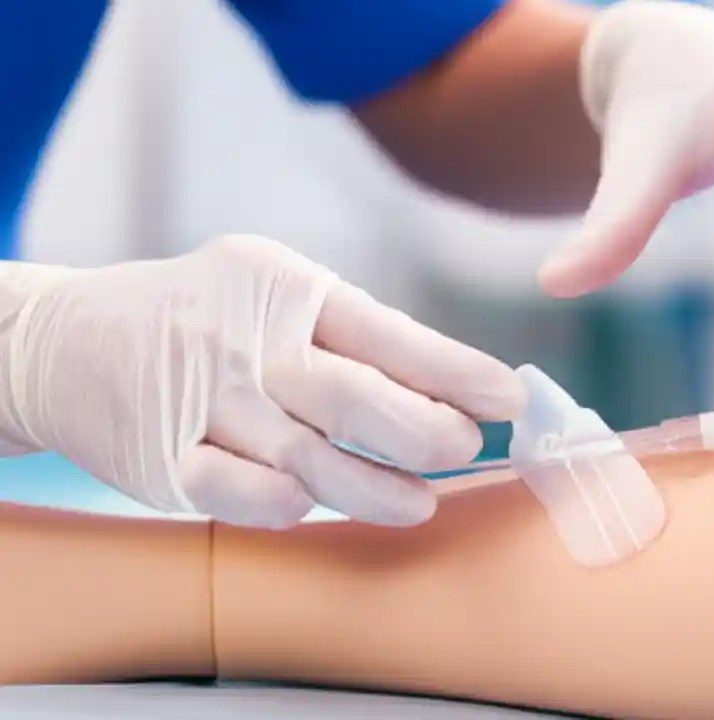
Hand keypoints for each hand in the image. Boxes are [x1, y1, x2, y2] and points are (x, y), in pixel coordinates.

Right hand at [0, 235, 524, 527]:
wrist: (68, 340)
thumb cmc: (207, 316)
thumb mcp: (277, 292)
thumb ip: (355, 334)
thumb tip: (457, 387)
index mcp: (285, 291)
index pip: (386, 333)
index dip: (455, 370)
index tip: (509, 399)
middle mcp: (245, 344)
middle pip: (350, 397)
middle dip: (423, 430)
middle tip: (466, 447)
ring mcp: (202, 402)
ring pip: (305, 457)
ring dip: (375, 487)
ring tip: (422, 502)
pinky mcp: (165, 459)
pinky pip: (235, 492)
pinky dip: (281, 504)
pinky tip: (315, 503)